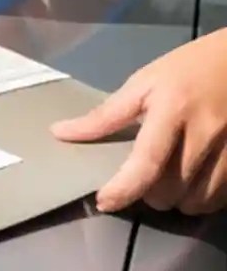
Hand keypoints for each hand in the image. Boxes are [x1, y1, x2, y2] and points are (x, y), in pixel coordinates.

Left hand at [52, 28, 226, 214]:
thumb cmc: (189, 68)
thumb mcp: (144, 82)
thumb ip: (105, 114)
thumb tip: (59, 132)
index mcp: (172, 111)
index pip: (146, 163)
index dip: (123, 189)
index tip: (104, 201)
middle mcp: (205, 134)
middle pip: (171, 190)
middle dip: (150, 194)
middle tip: (143, 181)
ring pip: (198, 200)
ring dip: (178, 200)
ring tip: (170, 182)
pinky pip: (222, 197)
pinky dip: (204, 198)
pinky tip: (195, 183)